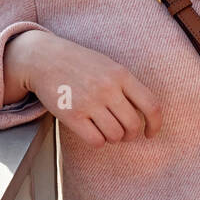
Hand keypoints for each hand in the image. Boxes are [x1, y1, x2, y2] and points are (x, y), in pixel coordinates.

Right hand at [5, 29, 161, 147]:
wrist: (44, 58)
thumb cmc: (78, 62)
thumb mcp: (108, 65)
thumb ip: (126, 86)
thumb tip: (144, 115)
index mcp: (121, 75)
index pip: (151, 105)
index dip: (155, 124)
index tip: (150, 132)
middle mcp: (107, 88)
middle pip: (133, 125)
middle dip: (131, 135)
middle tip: (123, 132)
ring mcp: (89, 102)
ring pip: (115, 136)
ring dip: (113, 137)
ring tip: (104, 128)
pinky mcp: (72, 115)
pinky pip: (96, 141)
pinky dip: (97, 140)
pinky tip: (91, 130)